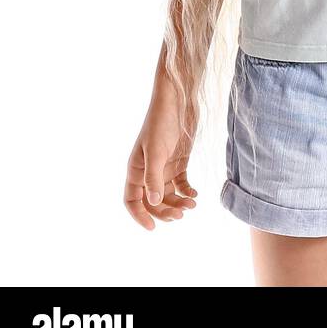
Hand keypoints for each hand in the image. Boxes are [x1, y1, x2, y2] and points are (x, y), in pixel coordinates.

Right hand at [123, 74, 198, 230]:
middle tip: (181, 215)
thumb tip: (154, 204)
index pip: (131, 200)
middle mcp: (148, 170)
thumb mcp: (156, 150)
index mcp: (135, 169)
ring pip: (168, 194)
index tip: (152, 227)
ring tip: (192, 205)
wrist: (179, 100)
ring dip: (178, 203)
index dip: (139, 216)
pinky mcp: (179, 160)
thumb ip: (154, 177)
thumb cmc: (162, 121)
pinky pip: (181, 183)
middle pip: (153, 201)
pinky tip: (195, 194)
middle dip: (165, 211)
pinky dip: (187, 191)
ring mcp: (164, 166)